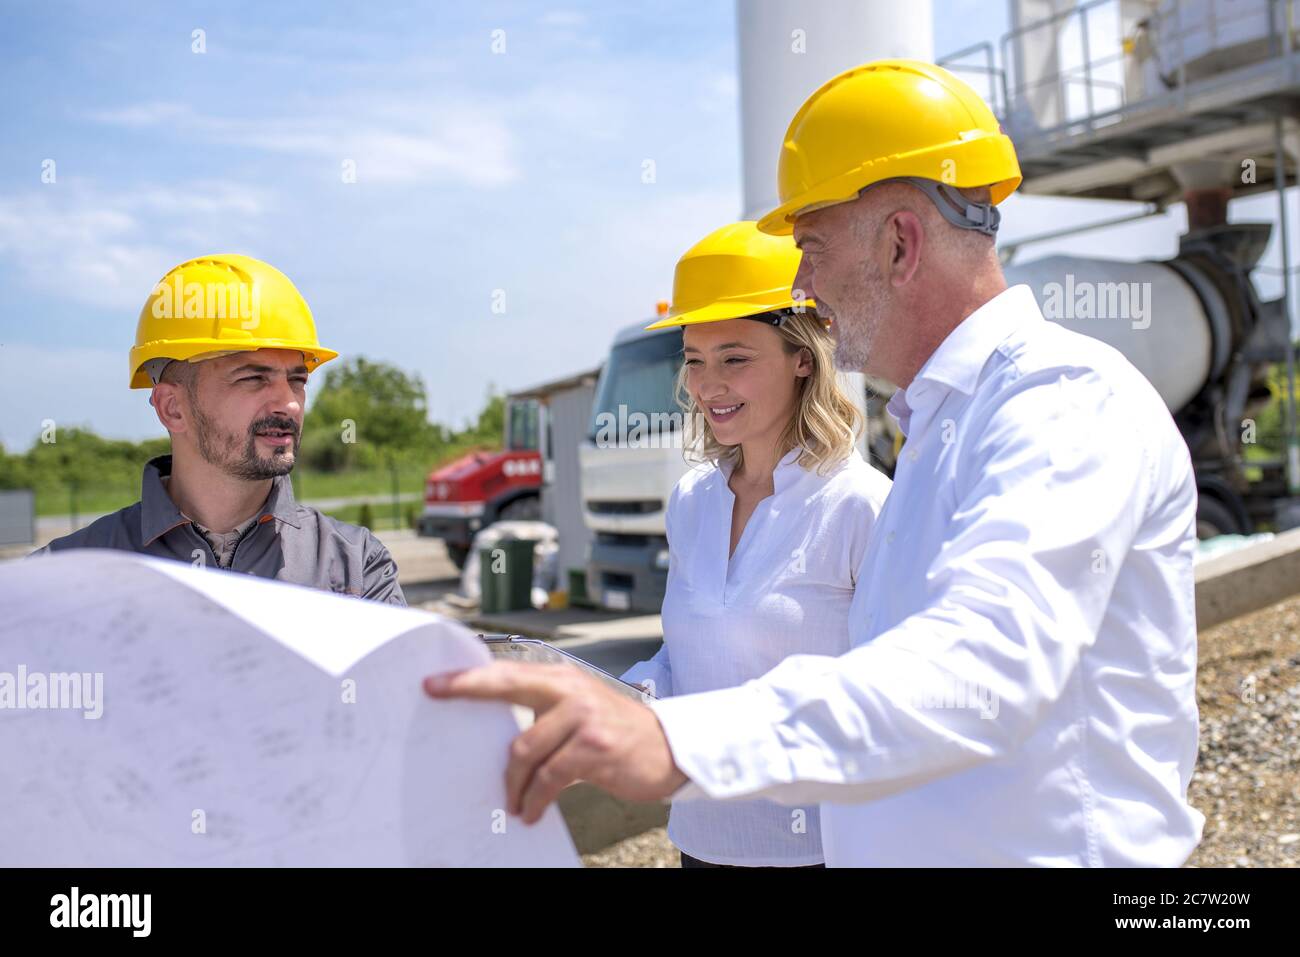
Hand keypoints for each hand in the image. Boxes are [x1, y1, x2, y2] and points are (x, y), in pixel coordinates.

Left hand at [423, 661, 689, 823]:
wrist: (671, 748)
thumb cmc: (618, 733)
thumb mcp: (580, 711)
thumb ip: (544, 713)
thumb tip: (499, 739)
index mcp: (562, 678)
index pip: (507, 671)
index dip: (468, 676)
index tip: (435, 682)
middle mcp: (571, 689)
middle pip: (507, 687)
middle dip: (467, 691)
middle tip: (438, 706)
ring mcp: (583, 716)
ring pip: (525, 749)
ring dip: (512, 783)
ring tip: (512, 803)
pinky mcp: (594, 747)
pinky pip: (549, 777)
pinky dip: (535, 798)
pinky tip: (532, 811)